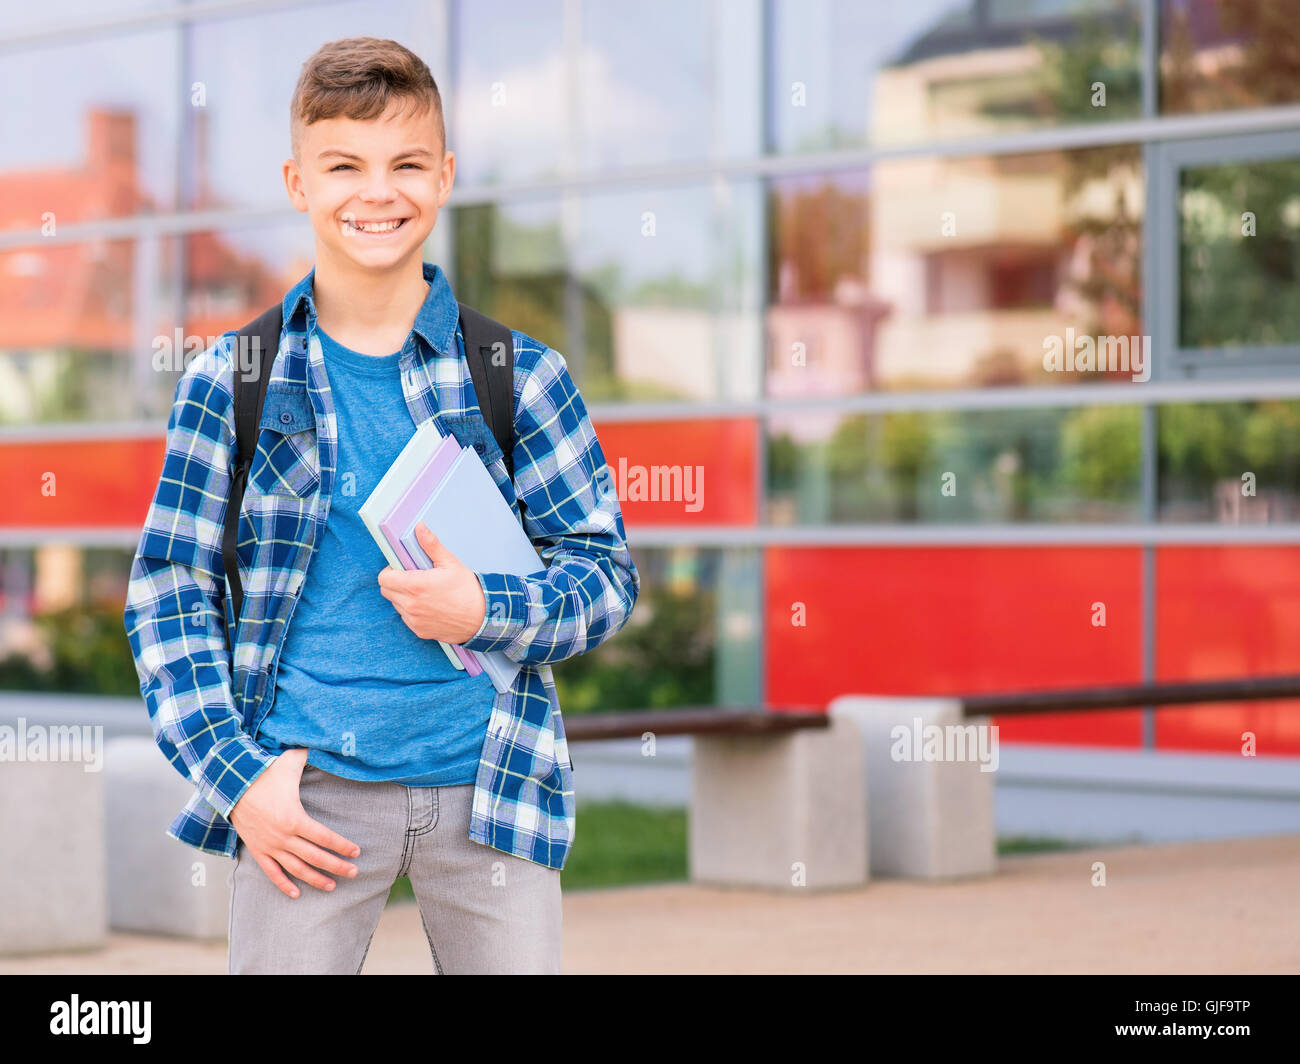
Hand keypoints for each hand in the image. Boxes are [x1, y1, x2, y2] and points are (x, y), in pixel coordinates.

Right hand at [228, 747, 359, 898]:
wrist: (230, 785)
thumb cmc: (264, 772)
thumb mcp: (291, 762)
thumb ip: (313, 754)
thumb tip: (333, 742)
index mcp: (294, 818)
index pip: (325, 837)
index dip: (342, 846)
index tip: (357, 851)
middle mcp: (283, 837)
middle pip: (315, 857)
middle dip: (337, 866)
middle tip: (354, 873)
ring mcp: (270, 846)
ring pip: (296, 869)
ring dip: (316, 879)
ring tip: (332, 886)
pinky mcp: (257, 850)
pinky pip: (272, 873)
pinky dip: (284, 884)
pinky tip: (297, 894)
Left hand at [377, 523, 486, 642]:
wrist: (482, 618)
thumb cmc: (468, 590)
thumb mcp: (450, 563)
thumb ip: (431, 545)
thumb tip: (420, 528)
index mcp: (415, 586)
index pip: (384, 578)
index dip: (391, 570)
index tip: (403, 568)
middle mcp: (411, 605)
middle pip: (386, 591)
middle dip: (395, 583)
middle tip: (413, 578)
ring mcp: (414, 620)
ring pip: (396, 604)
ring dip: (403, 597)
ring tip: (423, 592)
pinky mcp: (419, 631)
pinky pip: (406, 618)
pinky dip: (412, 610)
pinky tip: (428, 605)